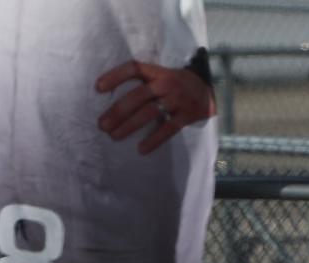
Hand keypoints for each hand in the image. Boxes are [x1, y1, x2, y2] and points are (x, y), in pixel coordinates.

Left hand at [95, 60, 215, 153]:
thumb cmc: (177, 87)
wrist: (210, 92)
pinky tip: (141, 149)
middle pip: (139, 95)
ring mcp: (178, 98)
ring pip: (150, 111)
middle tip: (102, 125)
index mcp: (158, 72)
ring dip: (130, 125)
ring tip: (114, 136)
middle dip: (118, 110)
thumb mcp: (162, 78)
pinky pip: (169, 128)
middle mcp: (167, 83)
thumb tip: (110, 102)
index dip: (116, 76)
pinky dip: (154, 140)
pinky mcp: (187, 115)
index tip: (98, 88)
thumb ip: (142, 85)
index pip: (134, 68)